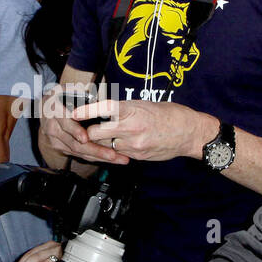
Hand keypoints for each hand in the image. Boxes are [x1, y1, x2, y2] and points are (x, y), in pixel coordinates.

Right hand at [39, 84, 126, 165]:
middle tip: (112, 154)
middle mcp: (52, 127)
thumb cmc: (60, 97)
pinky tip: (109, 158)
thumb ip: (78, 92)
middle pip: (73, 142)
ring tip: (117, 158)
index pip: (64, 122)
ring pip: (78, 151)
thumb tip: (91, 95)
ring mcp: (55, 140)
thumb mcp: (66, 89)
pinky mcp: (60, 148)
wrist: (44, 109)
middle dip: (94, 150)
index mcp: (54, 110)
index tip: (86, 138)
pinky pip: (78, 154)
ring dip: (98, 156)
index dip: (75, 131)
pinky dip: (94, 157)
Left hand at [77, 99, 217, 162]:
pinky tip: (120, 143)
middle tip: (83, 129)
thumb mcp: (143, 105)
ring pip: (105, 146)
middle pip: (96, 134)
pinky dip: (116, 149)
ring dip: (102, 142)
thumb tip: (103, 111)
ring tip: (104, 136)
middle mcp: (131, 128)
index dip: (86, 112)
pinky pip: (119, 153)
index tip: (73, 113)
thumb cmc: (168, 114)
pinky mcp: (137, 156)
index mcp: (132, 110)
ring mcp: (134, 145)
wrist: (189, 133)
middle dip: (88, 133)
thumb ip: (123, 110)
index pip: (103, 109)